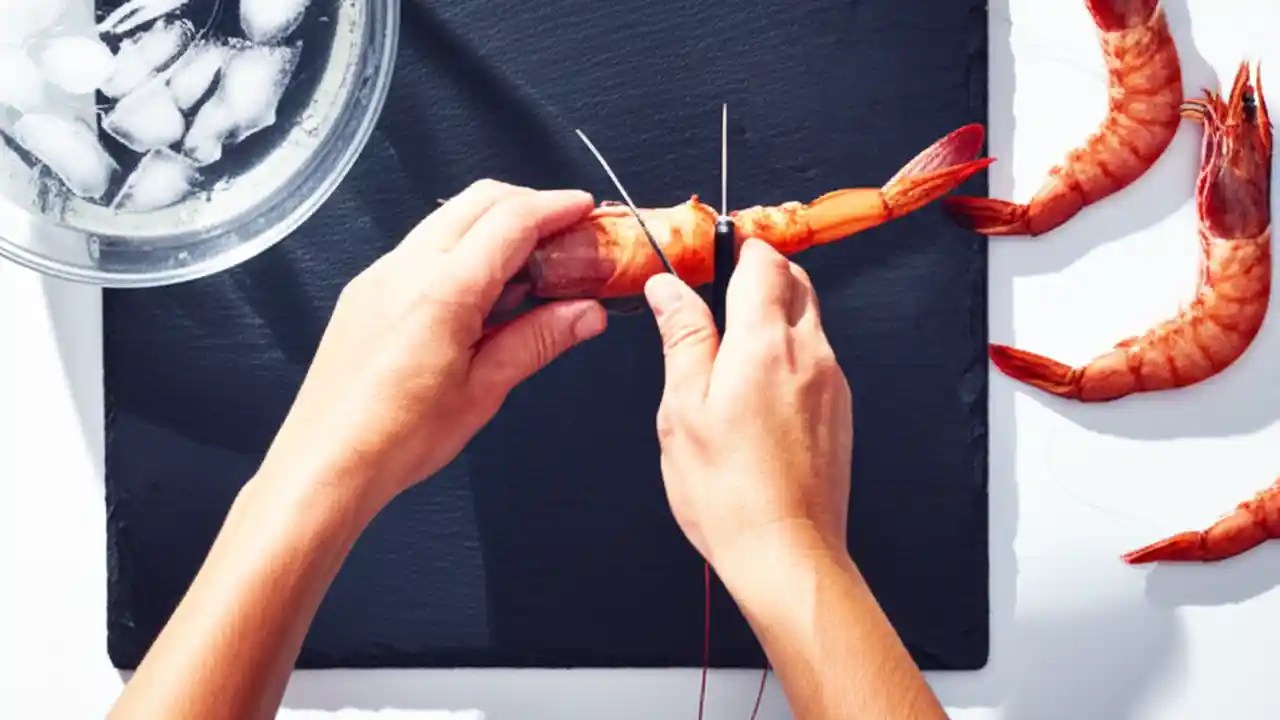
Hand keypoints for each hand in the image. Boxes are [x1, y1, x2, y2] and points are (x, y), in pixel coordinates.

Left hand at [260, 179, 607, 505]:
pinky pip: (421, 247)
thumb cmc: (399, 437)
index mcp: (443, 289)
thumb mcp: (484, 390)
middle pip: (478, 200)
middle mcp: (406, 267)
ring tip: (529, 264)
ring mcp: (380, 275)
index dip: (555, 207)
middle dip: (527, 203)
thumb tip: (587, 313)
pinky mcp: (365, 291)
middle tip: (565, 232)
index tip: (585, 210)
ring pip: (447, 218)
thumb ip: (537, 340)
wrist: (326, 462)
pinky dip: (460, 247)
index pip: (510, 220)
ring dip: (492, 223)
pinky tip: (480, 289)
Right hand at [644, 238, 853, 578]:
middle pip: (796, 281)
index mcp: (765, 342)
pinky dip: (789, 356)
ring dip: (774, 318)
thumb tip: (668, 287)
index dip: (736, 250)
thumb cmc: (728, 492)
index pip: (764, 260)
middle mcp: (810, 353)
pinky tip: (756, 396)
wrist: (786, 553)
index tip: (709, 262)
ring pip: (809, 321)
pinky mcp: (840, 411)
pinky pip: (817, 360)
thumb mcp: (683, 408)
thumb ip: (682, 337)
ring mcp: (832, 382)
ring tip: (730, 358)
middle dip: (760, 277)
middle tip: (717, 303)